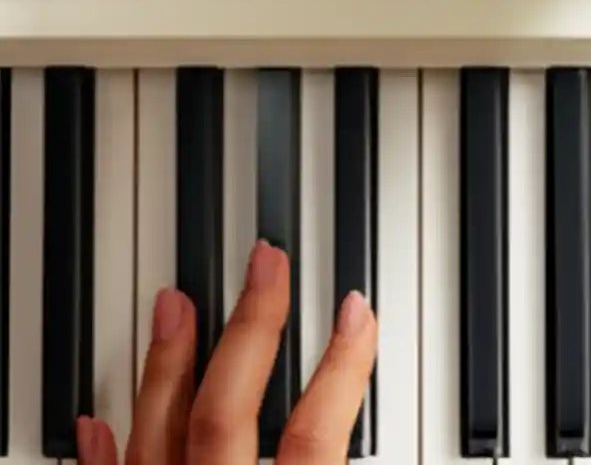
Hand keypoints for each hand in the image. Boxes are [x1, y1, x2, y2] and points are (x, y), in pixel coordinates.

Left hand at [75, 240, 378, 464]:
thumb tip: (371, 451)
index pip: (315, 434)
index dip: (342, 368)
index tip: (356, 313)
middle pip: (226, 412)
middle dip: (249, 329)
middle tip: (265, 266)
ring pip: (158, 434)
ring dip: (166, 366)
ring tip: (173, 305)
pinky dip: (105, 451)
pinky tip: (99, 421)